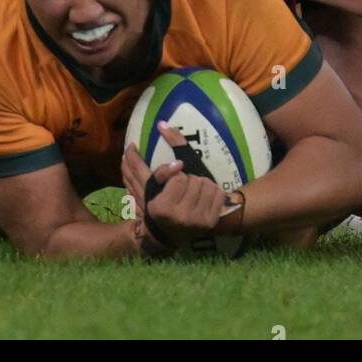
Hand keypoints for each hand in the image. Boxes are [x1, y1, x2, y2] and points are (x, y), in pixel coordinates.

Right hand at [124, 124, 234, 251]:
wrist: (171, 234)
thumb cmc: (159, 205)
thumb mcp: (148, 188)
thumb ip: (142, 165)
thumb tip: (158, 126)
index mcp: (160, 208)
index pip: (177, 177)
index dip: (175, 170)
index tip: (178, 165)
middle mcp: (179, 217)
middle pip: (193, 179)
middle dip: (188, 178)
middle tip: (183, 187)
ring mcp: (196, 222)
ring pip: (206, 184)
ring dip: (201, 183)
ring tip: (193, 192)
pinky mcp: (210, 223)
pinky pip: (218, 193)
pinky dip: (213, 191)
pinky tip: (204, 199)